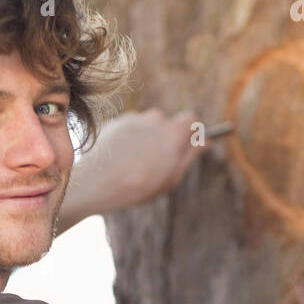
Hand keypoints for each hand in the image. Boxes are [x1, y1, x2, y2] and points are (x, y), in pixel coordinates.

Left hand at [57, 108, 207, 231]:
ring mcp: (134, 119)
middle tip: (158, 163)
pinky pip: (129, 130)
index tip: (188, 145)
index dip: (191, 132)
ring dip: (146, 140)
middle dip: (165, 139)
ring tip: (135, 166)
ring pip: (146, 127)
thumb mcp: (172, 176)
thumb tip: (205, 140)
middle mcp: (155, 118)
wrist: (98, 181)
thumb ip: (190, 155)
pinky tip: (121, 161)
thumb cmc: (139, 184)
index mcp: (174, 131)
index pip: (191, 120)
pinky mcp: (115, 122)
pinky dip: (128, 142)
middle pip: (167, 124)